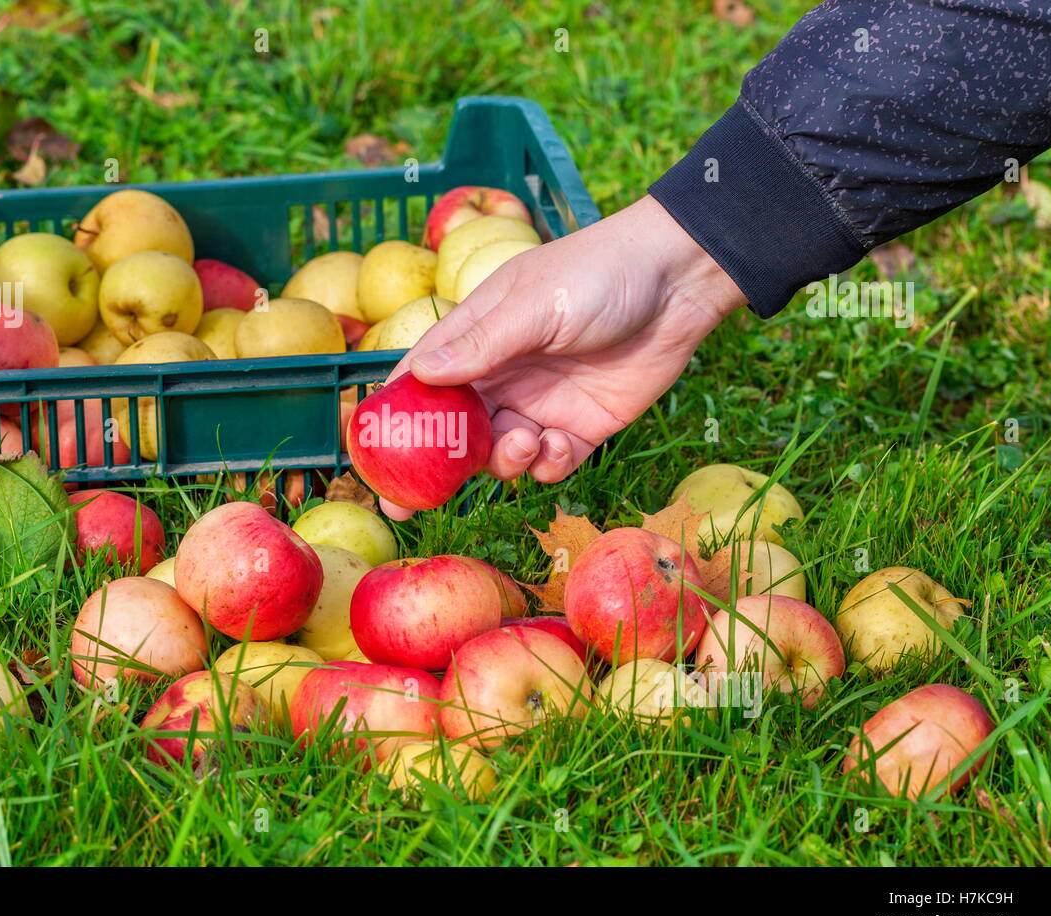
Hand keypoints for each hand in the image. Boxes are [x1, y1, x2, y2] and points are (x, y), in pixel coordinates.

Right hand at [380, 195, 745, 519]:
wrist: (678, 282)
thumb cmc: (598, 274)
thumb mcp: (535, 305)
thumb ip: (481, 346)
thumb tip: (419, 376)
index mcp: (477, 337)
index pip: (420, 381)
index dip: (394, 420)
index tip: (372, 459)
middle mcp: (501, 375)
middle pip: (454, 432)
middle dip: (436, 469)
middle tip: (413, 506)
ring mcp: (539, 403)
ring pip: (498, 454)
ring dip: (503, 461)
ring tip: (525, 442)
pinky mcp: (580, 428)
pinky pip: (548, 464)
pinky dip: (547, 465)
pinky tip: (560, 444)